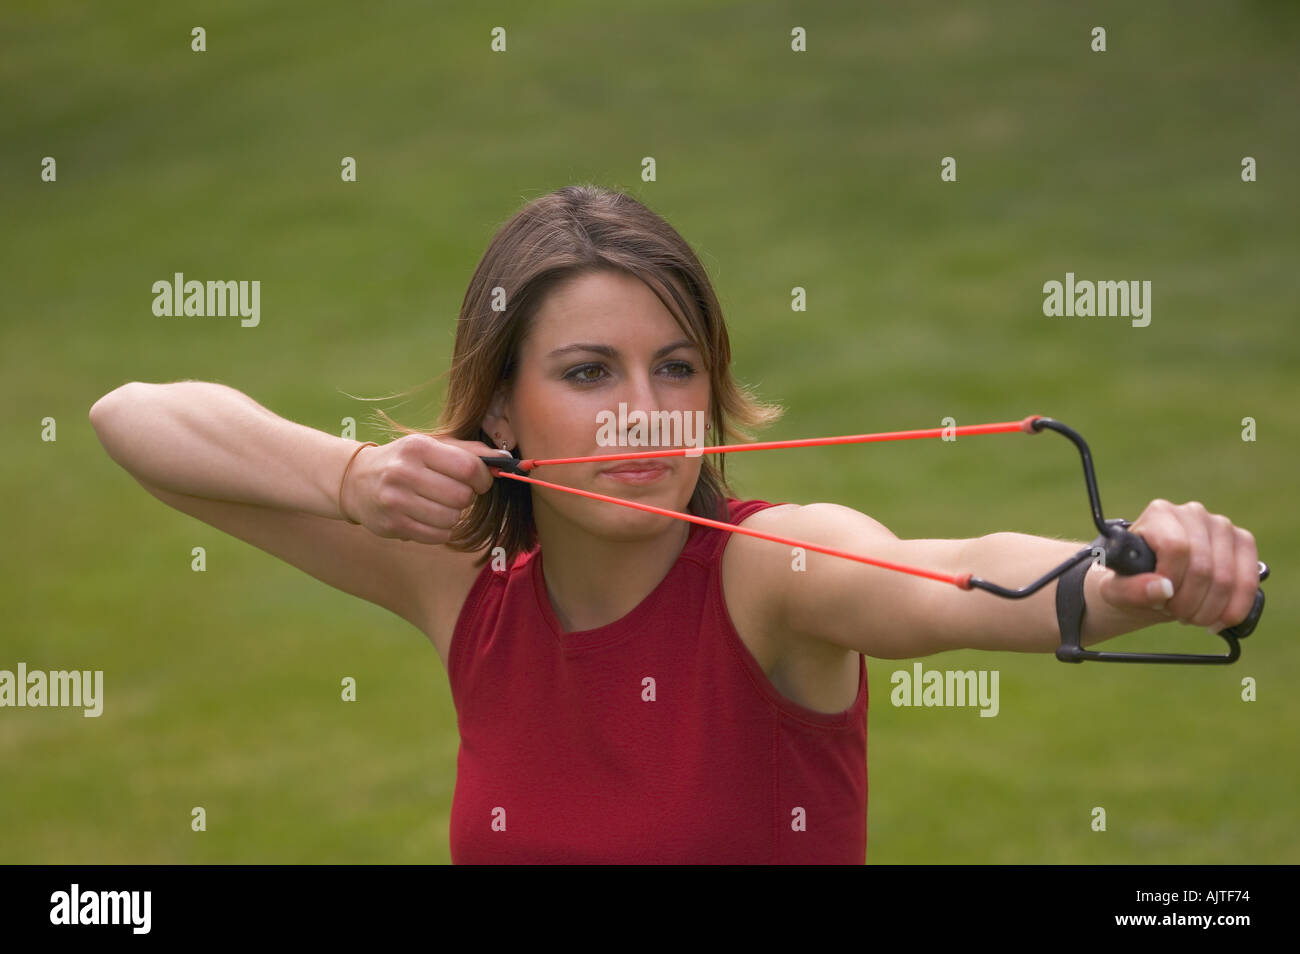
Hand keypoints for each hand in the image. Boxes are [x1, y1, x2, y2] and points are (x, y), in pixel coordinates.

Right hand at [340, 434, 510, 542]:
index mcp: (418, 447)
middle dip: (467, 498)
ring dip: (454, 515)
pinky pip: (438, 535)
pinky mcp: (392, 524)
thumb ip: (469, 451)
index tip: (481, 482)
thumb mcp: (431, 446)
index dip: (484, 479)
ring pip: (452, 519)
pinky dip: (441, 530)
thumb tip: (506, 459)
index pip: (469, 468)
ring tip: (439, 505)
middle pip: (462, 497)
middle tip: (455, 493)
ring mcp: (396, 501)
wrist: (356, 481)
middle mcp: (404, 472)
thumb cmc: (403, 461)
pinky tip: (429, 517)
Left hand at [1095, 499, 1259, 633]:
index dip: (1170, 581)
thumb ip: (1130, 590)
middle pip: (1203, 567)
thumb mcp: (1116, 591)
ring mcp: (1222, 527)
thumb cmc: (1130, 582)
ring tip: (1190, 616)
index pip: (1176, 548)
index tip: (1159, 599)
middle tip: (1174, 613)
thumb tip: (1162, 588)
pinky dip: (1233, 609)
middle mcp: (1193, 513)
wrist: (1151, 584)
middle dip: (1188, 603)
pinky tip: (1215, 621)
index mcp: (1159, 514)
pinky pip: (1249, 581)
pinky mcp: (1243, 543)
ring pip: (1227, 578)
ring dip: (1208, 610)